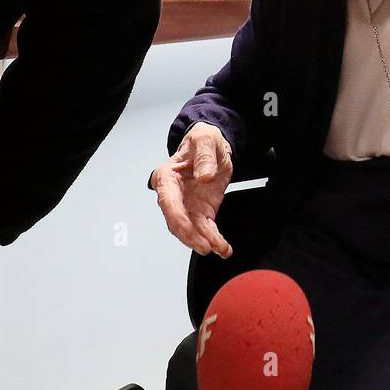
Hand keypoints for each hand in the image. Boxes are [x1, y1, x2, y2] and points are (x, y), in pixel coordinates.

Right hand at [151, 122, 233, 256]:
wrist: (214, 146)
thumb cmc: (203, 140)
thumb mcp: (206, 140)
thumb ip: (205, 157)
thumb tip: (204, 176)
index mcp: (167, 176)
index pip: (168, 201)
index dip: (177, 218)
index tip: (189, 229)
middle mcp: (173, 193)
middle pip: (176, 221)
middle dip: (190, 236)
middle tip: (206, 246)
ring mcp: (186, 204)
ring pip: (190, 229)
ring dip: (203, 241)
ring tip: (219, 249)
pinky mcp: (201, 210)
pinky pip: (205, 229)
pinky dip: (213, 239)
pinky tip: (223, 248)